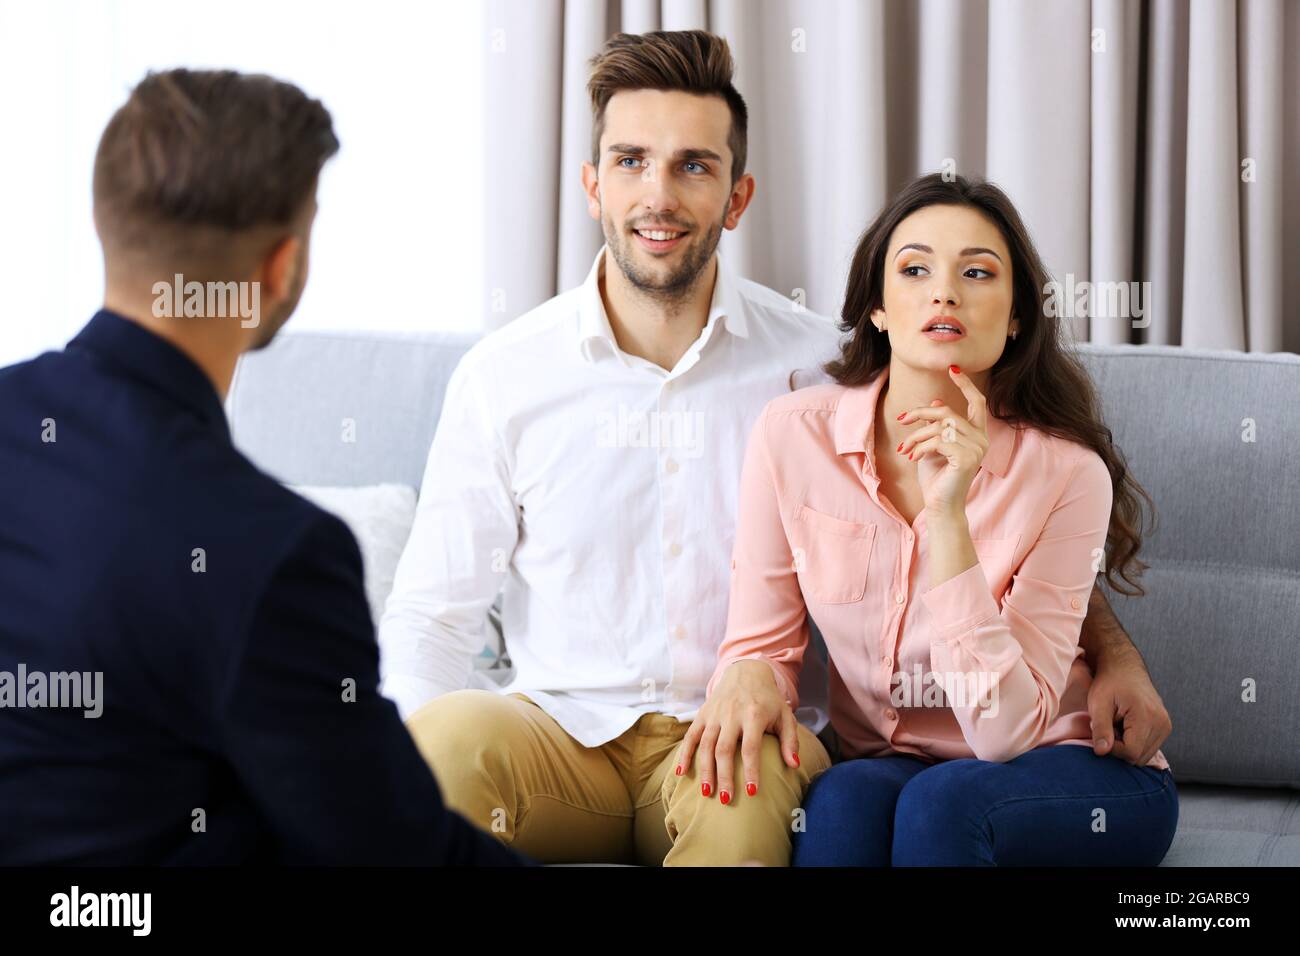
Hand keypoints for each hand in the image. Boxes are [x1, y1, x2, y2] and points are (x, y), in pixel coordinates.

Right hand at [674, 659, 799, 804]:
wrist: (746, 672)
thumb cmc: (768, 700)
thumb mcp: (785, 715)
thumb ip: (790, 740)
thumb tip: (794, 765)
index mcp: (753, 715)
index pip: (751, 747)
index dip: (751, 770)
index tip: (752, 792)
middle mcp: (731, 714)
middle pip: (724, 749)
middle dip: (724, 776)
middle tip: (726, 799)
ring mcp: (714, 714)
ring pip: (706, 745)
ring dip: (705, 770)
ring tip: (707, 792)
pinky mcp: (702, 714)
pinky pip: (691, 736)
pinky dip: (684, 754)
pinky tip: (681, 772)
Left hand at [897, 365, 988, 514]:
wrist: (939, 505)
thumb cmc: (936, 477)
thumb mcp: (932, 446)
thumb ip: (936, 425)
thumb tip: (935, 401)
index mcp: (977, 434)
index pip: (977, 403)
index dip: (965, 385)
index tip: (953, 368)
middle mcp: (982, 439)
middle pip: (948, 413)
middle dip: (921, 414)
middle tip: (902, 420)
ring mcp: (977, 449)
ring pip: (940, 427)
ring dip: (916, 436)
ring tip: (905, 449)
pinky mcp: (966, 458)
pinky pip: (938, 441)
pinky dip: (920, 447)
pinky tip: (913, 458)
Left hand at [1087, 656, 1171, 764]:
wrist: (1124, 666)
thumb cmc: (1109, 683)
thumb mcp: (1098, 703)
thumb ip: (1101, 728)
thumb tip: (1102, 752)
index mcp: (1147, 716)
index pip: (1131, 752)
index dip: (1112, 749)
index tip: (1100, 734)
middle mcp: (1162, 723)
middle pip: (1139, 757)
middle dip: (1119, 748)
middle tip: (1108, 728)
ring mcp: (1166, 726)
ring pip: (1144, 755)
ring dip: (1127, 747)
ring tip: (1117, 726)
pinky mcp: (1165, 727)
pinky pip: (1148, 748)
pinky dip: (1134, 743)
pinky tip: (1125, 727)